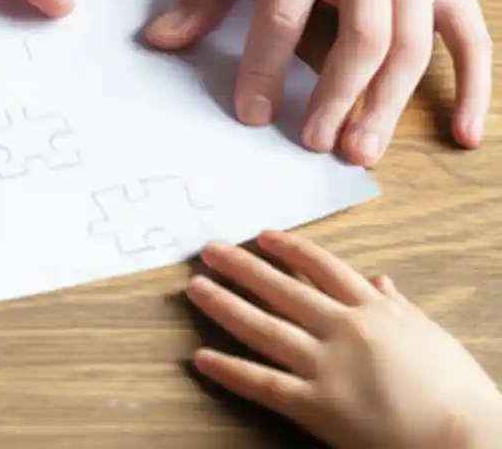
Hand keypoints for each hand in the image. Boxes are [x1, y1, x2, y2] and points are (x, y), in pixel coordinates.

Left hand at [145, 0, 490, 165]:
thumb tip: (160, 40)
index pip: (283, 15)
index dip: (265, 69)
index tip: (252, 113)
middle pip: (363, 38)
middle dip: (338, 97)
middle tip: (314, 142)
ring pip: (414, 44)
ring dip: (389, 104)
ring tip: (361, 150)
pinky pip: (472, 36)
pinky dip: (473, 87)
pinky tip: (460, 134)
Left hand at [188, 230, 501, 448]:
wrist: (469, 440)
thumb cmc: (456, 390)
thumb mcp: (430, 335)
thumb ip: (397, 307)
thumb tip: (378, 281)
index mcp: (373, 311)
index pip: (322, 267)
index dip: (287, 249)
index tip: (261, 236)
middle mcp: (345, 330)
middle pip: (282, 288)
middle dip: (241, 267)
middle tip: (208, 250)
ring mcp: (328, 367)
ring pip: (263, 328)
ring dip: (224, 305)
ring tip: (195, 288)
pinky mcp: (317, 406)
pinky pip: (263, 383)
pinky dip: (229, 370)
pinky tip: (201, 358)